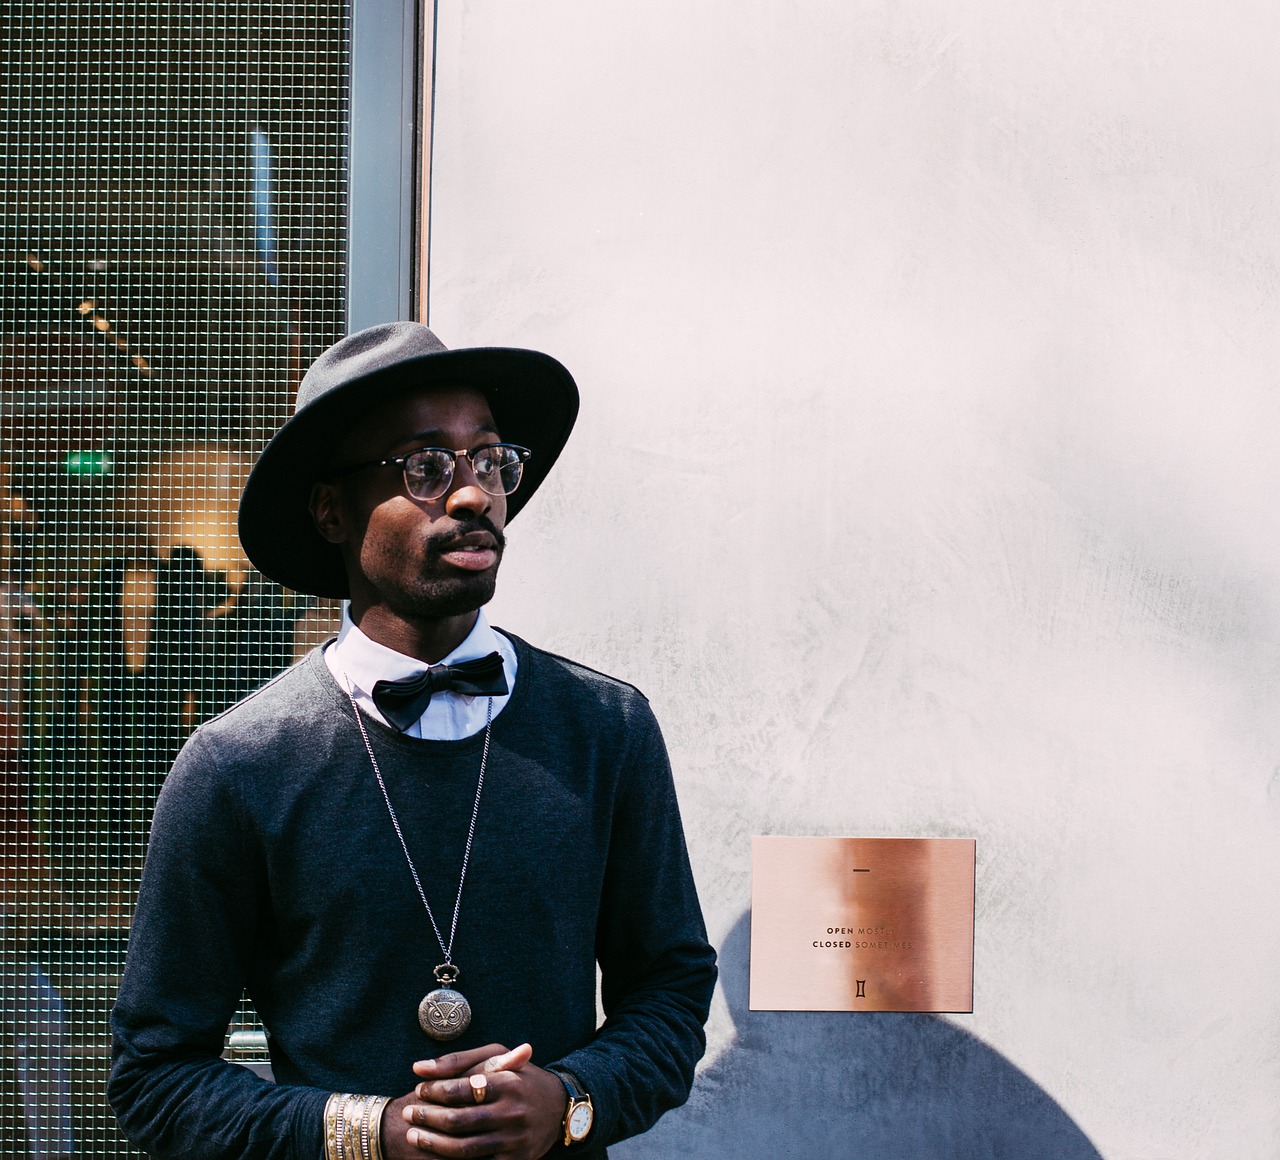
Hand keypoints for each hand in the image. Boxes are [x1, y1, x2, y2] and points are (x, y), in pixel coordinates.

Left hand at [390, 1043, 565, 1158]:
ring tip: (413, 1135)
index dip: (434, 1091)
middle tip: (408, 1114)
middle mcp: (512, 1112)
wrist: (558, 1108)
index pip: (461, 1088)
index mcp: (508, 1082)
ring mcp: (514, 1140)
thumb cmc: (519, 1078)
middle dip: (427, 1118)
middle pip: (458, 1121)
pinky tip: (436, 1156)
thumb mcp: (495, 1057)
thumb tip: (418, 1068)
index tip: (419, 1089)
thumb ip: (458, 1060)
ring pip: (463, 1148)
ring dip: (432, 1143)